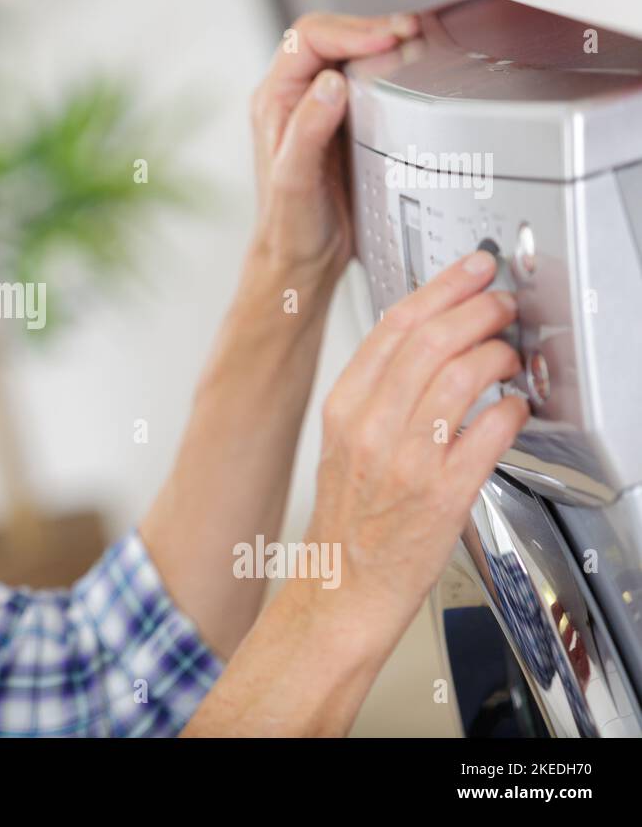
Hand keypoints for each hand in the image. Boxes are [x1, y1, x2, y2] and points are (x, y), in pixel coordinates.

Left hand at [249, 11, 417, 285]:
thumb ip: (308, 131)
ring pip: (347, 53)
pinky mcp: (341, 121)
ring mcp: (317, 107)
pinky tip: (408, 70)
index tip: (385, 40)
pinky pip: (364, 78)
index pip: (307, 39)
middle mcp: (291, 97)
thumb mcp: (295, 180)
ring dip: (380, 43)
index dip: (349, 30)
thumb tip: (330, 85)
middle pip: (329, 35)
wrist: (303, 257)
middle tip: (408, 32)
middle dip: (370, 27)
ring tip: (412, 41)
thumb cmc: (291, 225)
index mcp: (273, 101)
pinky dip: (388, 67)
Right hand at [305, 249, 531, 649]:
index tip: (471, 271)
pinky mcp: (441, 495)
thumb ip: (378, 394)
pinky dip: (510, 409)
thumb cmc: (350, 519)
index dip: (441, 288)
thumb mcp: (344, 443)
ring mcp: (404, 460)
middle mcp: (369, 428)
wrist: (342, 587)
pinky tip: (514, 407)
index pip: (393, 326)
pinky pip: (488, 432)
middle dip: (478, 308)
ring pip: (460, 376)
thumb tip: (428, 345)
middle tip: (502, 303)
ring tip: (510, 353)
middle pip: (430, 340)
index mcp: (343, 407)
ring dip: (498, 352)